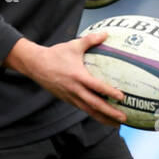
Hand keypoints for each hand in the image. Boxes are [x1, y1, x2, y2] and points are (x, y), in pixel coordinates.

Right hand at [6, 31, 126, 125]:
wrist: (35, 65)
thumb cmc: (55, 54)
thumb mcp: (73, 45)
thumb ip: (90, 40)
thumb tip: (106, 34)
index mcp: (78, 76)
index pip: (97, 87)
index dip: (109, 92)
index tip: (122, 97)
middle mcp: (75, 89)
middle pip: (94, 105)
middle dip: (110, 113)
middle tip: (123, 119)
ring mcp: (70, 96)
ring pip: (89, 111)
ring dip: (103, 118)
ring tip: (116, 124)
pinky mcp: (67, 99)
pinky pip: (82, 108)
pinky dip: (93, 114)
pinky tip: (102, 117)